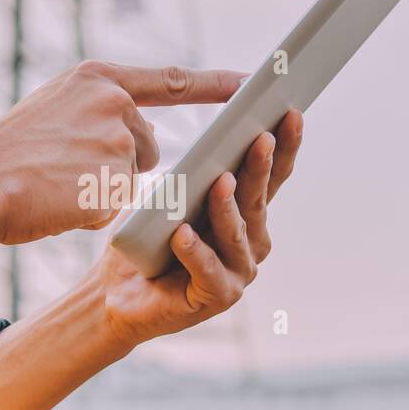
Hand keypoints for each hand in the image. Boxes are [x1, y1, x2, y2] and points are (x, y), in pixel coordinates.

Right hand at [0, 60, 244, 245]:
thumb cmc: (4, 155)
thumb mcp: (50, 109)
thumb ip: (97, 110)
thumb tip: (138, 136)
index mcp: (97, 77)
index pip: (171, 80)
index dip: (214, 83)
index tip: (253, 81)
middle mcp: (114, 103)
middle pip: (146, 141)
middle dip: (118, 161)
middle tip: (64, 166)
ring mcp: (117, 141)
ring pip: (132, 174)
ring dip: (103, 184)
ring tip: (56, 181)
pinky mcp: (117, 181)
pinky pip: (118, 203)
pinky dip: (92, 209)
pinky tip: (60, 201)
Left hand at [95, 109, 303, 348]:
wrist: (119, 293)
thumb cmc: (147, 243)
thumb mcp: (169, 200)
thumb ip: (188, 176)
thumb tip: (182, 133)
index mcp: (246, 216)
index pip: (270, 178)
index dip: (283, 147)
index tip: (290, 113)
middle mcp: (250, 243)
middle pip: (257, 200)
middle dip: (260, 167)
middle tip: (261, 137)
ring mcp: (238, 271)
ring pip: (235, 233)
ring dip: (227, 206)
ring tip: (220, 181)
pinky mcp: (217, 296)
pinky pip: (207, 269)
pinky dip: (194, 251)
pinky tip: (182, 234)